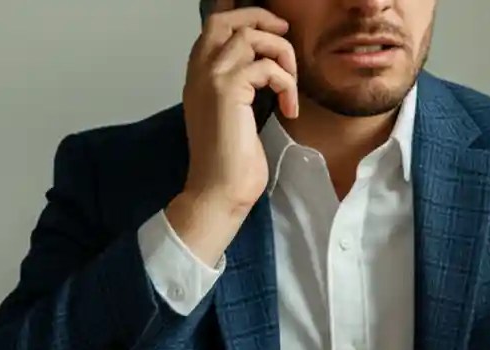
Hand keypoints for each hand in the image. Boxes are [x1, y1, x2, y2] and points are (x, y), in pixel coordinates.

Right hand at [167, 0, 298, 264]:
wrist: (218, 191)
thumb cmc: (229, 162)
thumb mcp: (233, 116)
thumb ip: (240, 88)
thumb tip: (267, 69)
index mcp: (198, 76)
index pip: (215, 27)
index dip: (245, 19)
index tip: (273, 32)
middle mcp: (199, 71)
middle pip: (227, 20)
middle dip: (261, 19)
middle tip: (286, 36)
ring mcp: (211, 78)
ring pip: (251, 37)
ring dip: (281, 55)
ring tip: (291, 84)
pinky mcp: (228, 90)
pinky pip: (267, 67)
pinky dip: (287, 83)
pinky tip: (290, 109)